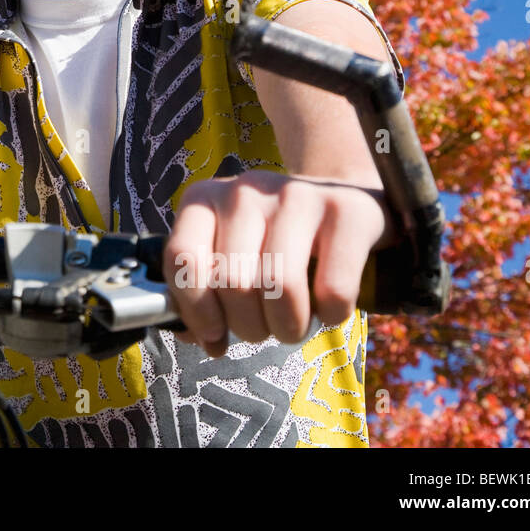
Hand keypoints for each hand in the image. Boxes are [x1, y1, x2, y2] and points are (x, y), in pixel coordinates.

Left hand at [162, 169, 390, 356]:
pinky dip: (330, 316)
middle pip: (233, 282)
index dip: (196, 309)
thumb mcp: (228, 258)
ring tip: (293, 325)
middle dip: (248, 327)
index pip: (182, 257)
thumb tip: (200, 339)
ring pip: (280, 286)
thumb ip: (202, 296)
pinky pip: (333, 290)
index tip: (215, 334)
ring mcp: (297, 194)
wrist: (342, 205)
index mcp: (204, 200)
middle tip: (264, 330)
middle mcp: (245, 191)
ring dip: (287, 327)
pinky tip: (328, 308)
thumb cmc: (272, 244)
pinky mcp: (347, 210)